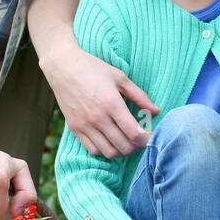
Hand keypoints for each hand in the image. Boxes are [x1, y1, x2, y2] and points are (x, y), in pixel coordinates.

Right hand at [40, 45, 158, 157]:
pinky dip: (105, 150)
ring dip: (122, 151)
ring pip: (109, 152)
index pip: (134, 133)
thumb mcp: (120, 77)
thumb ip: (140, 96)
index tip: (151, 135)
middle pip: (124, 146)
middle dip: (137, 146)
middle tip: (141, 139)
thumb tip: (156, 111)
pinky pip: (93, 150)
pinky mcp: (75, 128)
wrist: (62, 66)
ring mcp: (84, 125)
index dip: (146, 139)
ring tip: (127, 141)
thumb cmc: (93, 68)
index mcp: (112, 104)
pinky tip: (110, 140)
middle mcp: (97, 118)